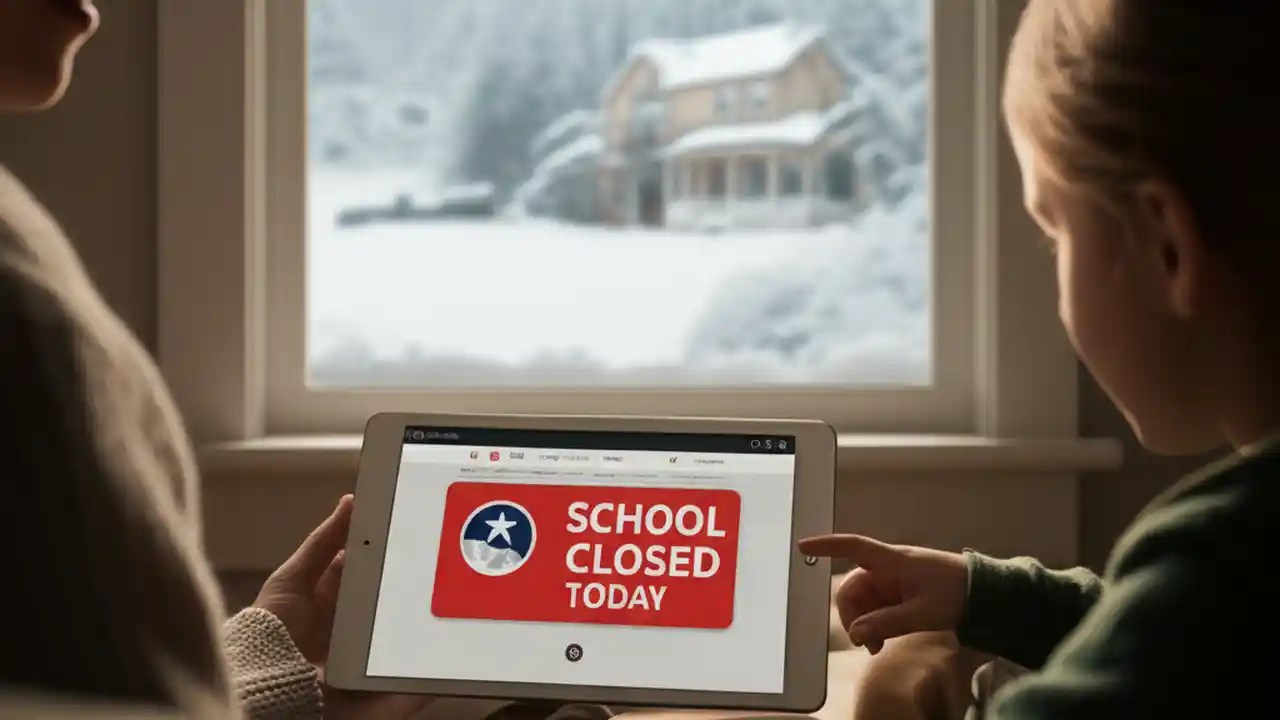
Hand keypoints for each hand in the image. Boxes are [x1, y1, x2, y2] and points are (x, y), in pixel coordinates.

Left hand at [256, 495, 434, 718]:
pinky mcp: (376, 698)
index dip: (399, 562)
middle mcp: (356, 635)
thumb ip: (323, 544)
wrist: (260, 691)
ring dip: (432, 640)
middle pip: (398, 612)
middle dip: (421, 599)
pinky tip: (450, 668)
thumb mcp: (292, 580)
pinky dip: (429, 684)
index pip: (377, 577)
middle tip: (450, 581)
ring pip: (410, 650)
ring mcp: (369, 667)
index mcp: (339, 605)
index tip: (425, 544)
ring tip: (457, 624)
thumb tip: (350, 502)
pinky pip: (411, 693)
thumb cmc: (269, 632)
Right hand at [798, 534, 968, 654]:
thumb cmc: (956, 593)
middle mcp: (888, 567)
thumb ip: (886, 623)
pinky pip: (877, 606)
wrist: (986, 593)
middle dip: (853, 615)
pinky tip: (883, 640)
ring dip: (865, 623)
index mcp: (892, 561)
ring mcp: (894, 580)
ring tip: (878, 647)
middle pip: (853, 587)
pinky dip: (875, 623)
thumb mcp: (922, 612)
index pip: (852, 546)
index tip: (803, 546)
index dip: (826, 546)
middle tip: (865, 643)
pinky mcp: (901, 592)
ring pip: (864, 600)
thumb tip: (857, 635)